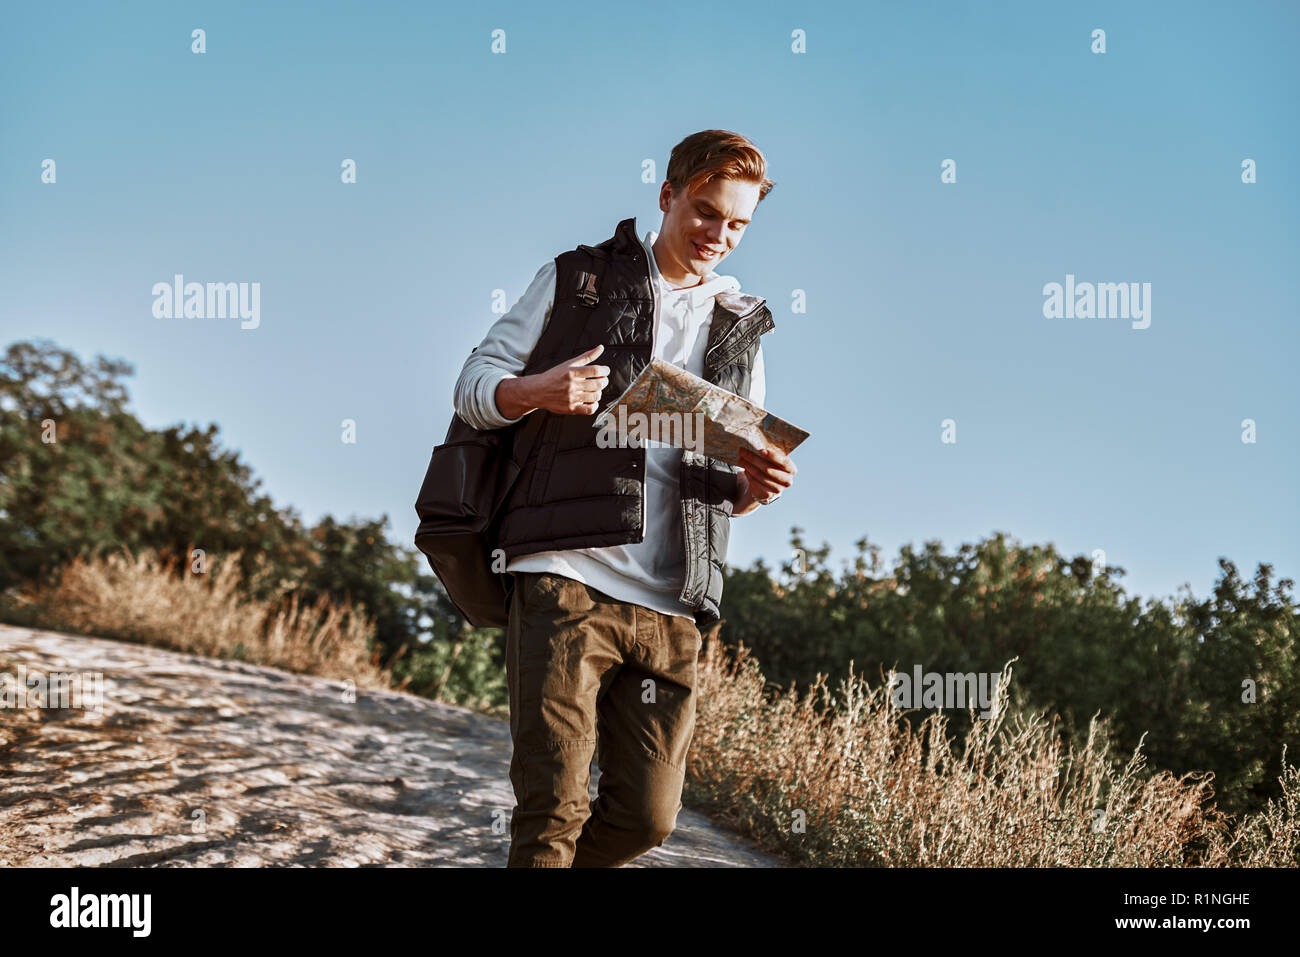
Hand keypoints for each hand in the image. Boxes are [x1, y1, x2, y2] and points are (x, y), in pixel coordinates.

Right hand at [496, 344, 610, 417]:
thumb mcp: (569, 363)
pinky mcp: (571, 408)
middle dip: (604, 381)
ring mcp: (571, 398)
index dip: (605, 370)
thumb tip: (600, 348)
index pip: (595, 370)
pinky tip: (590, 401)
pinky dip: (594, 405)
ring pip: (595, 396)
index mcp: (572, 372)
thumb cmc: (554, 376)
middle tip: (602, 380)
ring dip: (599, 392)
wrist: (538, 391)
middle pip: (598, 384)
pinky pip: (589, 410)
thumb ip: (586, 356)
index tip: (606, 371)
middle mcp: (572, 385)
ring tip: (595, 390)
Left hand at [734, 445, 795, 514]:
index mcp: (791, 469)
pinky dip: (748, 475)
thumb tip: (757, 443)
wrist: (770, 483)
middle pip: (768, 469)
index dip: (773, 456)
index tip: (761, 450)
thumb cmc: (772, 466)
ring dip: (748, 466)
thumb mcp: (774, 459)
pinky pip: (754, 483)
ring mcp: (777, 490)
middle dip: (753, 459)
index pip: (783, 462)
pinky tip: (745, 469)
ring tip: (741, 459)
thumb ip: (770, 452)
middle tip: (742, 451)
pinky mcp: (767, 495)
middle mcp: (787, 481)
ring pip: (759, 476)